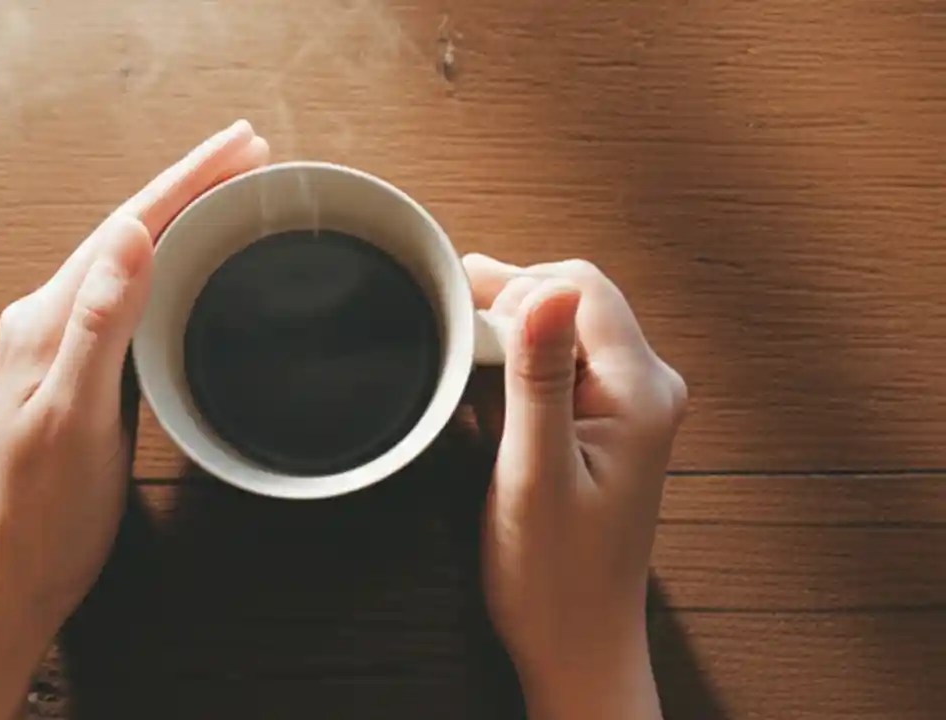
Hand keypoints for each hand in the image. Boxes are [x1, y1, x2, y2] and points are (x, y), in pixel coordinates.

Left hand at [0, 121, 268, 719]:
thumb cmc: (46, 506)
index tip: (240, 144)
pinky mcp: (87, 366)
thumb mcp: (73, 415)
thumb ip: (99, 324)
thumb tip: (129, 236)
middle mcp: (53, 316)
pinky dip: (175, 264)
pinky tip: (196, 261)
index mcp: (48, 317)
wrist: (22, 567)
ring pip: (136, 258)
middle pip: (132, 231)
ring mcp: (69, 340)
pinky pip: (137, 295)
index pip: (126, 228)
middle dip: (191, 184)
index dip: (186, 180)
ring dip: (184, 216)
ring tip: (232, 186)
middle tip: (251, 150)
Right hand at [465, 255, 686, 719]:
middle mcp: (645, 388)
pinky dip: (513, 375)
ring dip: (506, 342)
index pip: (580, 289)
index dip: (514, 284)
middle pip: (572, 302)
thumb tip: (545, 290)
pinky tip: (482, 404)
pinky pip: (556, 369)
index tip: (456, 304)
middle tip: (447, 336)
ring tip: (461, 373)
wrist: (576, 640)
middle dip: (505, 307)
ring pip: (559, 333)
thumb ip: (540, 378)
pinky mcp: (603, 424)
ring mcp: (627, 406)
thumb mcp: (534, 472)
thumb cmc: (555, 575)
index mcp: (640, 391)